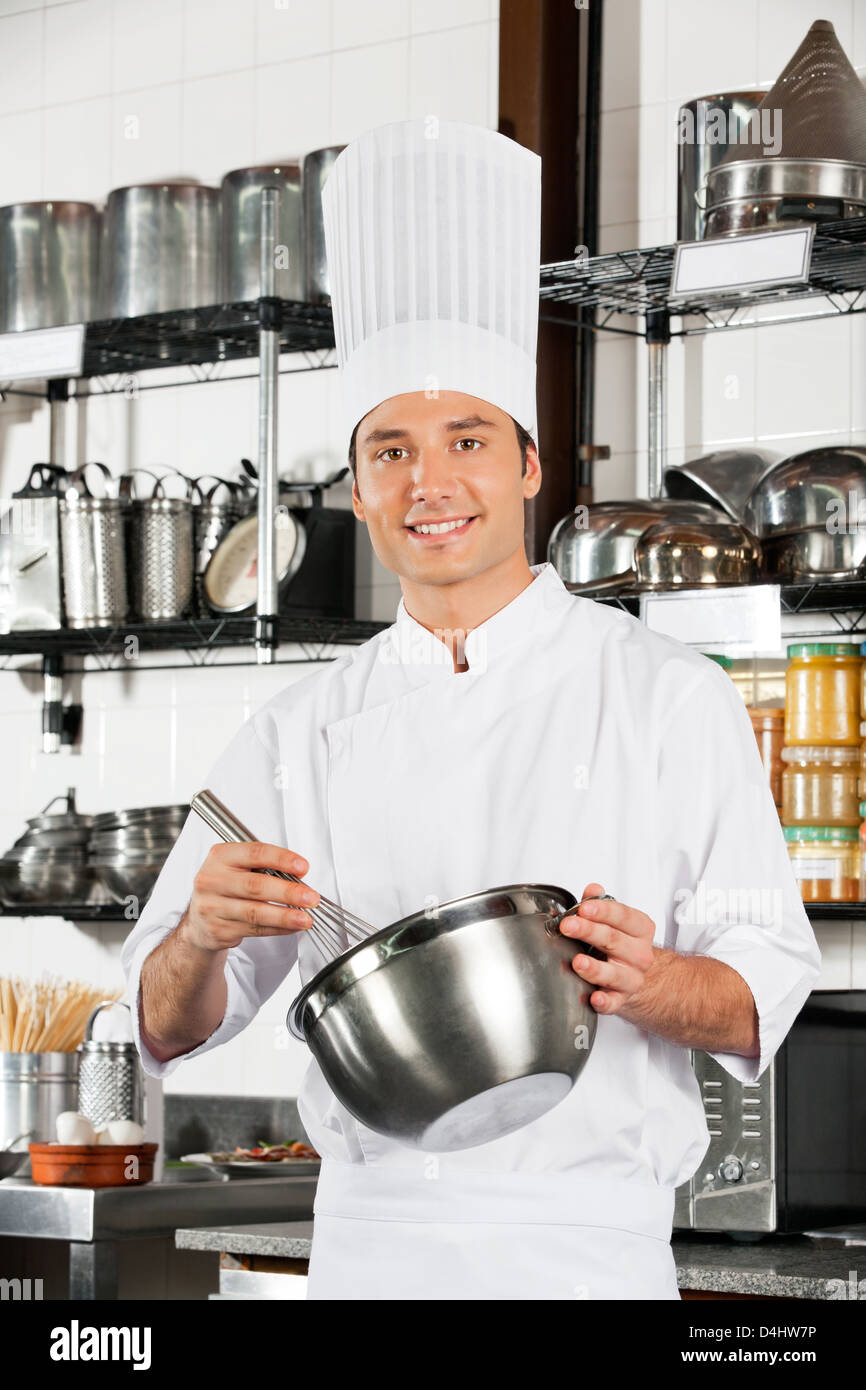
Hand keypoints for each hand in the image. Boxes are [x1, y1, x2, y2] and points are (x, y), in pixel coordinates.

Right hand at [178, 841, 320, 951]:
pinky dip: (277, 929)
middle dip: (288, 892)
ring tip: (305, 918)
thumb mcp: (237, 866)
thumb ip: (265, 866)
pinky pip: (254, 929)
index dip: (282, 859)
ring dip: (285, 916)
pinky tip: (291, 926)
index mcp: (220, 857)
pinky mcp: (218, 930)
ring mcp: (212, 907)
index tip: (303, 867)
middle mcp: (212, 880)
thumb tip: (298, 874)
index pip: (255, 853)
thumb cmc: (225, 886)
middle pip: (256, 886)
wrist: (199, 919)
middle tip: (310, 897)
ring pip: (255, 912)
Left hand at [559, 881, 655, 1017]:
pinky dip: (605, 1002)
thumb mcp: (616, 920)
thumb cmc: (621, 943)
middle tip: (568, 926)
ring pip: (615, 974)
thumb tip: (593, 889)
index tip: (584, 907)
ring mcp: (632, 978)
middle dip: (589, 932)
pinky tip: (594, 998)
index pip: (623, 916)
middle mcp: (639, 954)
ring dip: (595, 968)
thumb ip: (600, 904)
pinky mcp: (622, 999)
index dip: (603, 910)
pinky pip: (614, 1003)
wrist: (636, 975)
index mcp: (640, 930)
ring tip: (578, 962)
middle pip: (614, 940)